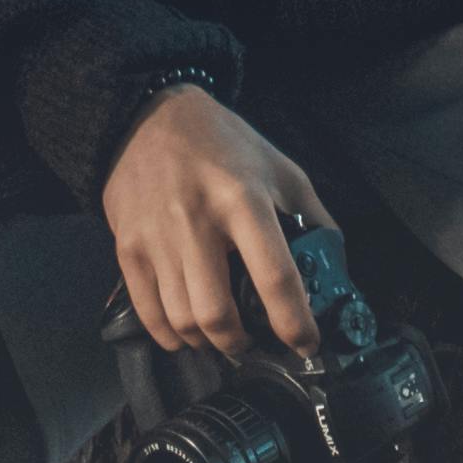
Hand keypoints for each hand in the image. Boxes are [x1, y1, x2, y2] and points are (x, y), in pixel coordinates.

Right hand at [100, 88, 327, 359]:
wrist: (147, 118)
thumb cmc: (223, 144)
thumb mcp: (280, 168)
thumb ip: (312, 217)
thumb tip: (334, 270)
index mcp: (243, 199)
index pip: (275, 276)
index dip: (295, 322)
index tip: (307, 344)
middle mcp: (197, 220)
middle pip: (217, 313)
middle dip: (241, 344)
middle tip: (254, 343)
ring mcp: (157, 237)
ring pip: (182, 320)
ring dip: (207, 343)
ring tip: (222, 336)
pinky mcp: (128, 247)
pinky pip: (149, 314)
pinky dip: (171, 336)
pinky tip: (187, 332)